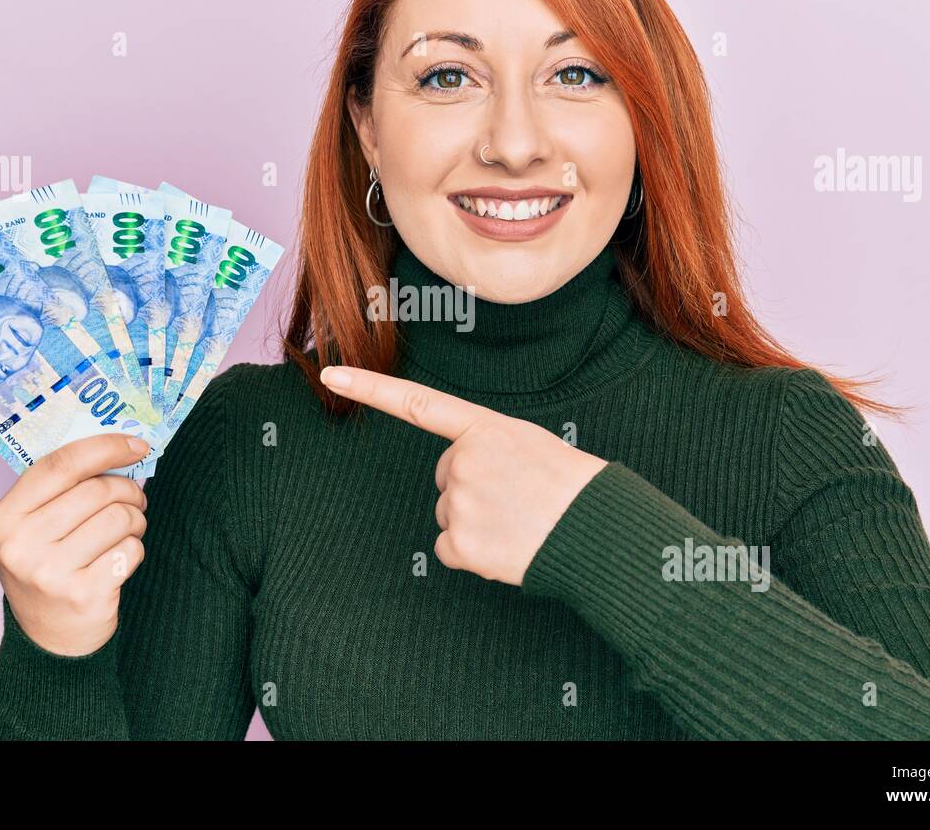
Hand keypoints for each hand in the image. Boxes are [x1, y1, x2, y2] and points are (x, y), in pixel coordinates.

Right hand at [0, 434, 150, 655]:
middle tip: (136, 500)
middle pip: (97, 490)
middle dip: (128, 490)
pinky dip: (134, 550)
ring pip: (119, 518)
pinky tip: (119, 561)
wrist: (48, 640)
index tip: (136, 444)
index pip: (60, 464)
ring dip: (135, 521)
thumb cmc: (48, 570)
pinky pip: (130, 550)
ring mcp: (50, 573)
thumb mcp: (33, 530)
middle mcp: (21, 545)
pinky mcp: (83, 595)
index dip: (104, 447)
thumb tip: (120, 448)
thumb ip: (61, 491)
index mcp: (4, 518)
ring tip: (127, 532)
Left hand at [320, 366, 607, 585]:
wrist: (598, 530)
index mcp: (484, 429)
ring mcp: (459, 502)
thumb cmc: (570, 487)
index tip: (331, 375)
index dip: (370, 388)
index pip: (416, 404)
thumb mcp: (529, 445)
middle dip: (471, 491)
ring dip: (477, 524)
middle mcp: (463, 461)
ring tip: (519, 523)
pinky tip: (507, 548)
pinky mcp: (461, 543)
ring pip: (448, 515)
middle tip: (517, 499)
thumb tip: (457, 482)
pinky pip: (449, 549)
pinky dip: (474, 555)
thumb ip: (487, 449)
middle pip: (444, 479)